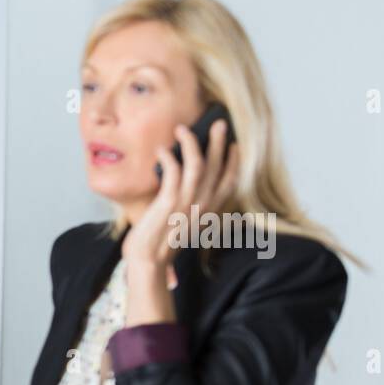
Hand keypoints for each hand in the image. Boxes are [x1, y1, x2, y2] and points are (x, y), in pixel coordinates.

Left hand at [124, 118, 240, 273]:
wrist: (149, 261)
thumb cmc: (162, 245)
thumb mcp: (187, 228)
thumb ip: (194, 211)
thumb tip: (189, 193)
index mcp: (210, 212)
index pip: (230, 182)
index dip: (234, 162)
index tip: (234, 146)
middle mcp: (204, 205)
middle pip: (217, 166)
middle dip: (219, 142)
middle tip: (219, 123)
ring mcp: (187, 203)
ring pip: (197, 164)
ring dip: (191, 142)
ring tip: (182, 128)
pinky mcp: (169, 202)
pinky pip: (173, 171)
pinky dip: (167, 157)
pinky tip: (160, 150)